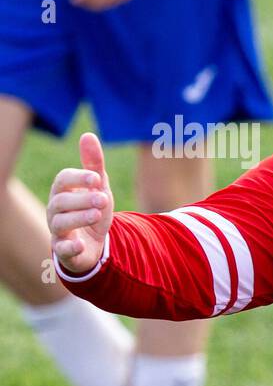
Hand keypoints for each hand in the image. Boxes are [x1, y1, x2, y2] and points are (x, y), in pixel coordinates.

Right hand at [49, 133, 114, 273]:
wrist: (93, 243)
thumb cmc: (91, 209)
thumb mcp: (98, 187)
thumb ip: (93, 164)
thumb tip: (88, 135)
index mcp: (63, 192)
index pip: (63, 180)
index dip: (78, 178)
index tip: (96, 178)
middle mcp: (56, 211)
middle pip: (61, 201)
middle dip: (82, 199)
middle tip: (104, 198)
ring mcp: (58, 231)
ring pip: (60, 223)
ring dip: (79, 218)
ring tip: (98, 214)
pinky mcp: (65, 250)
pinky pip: (62, 249)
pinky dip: (70, 246)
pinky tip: (81, 243)